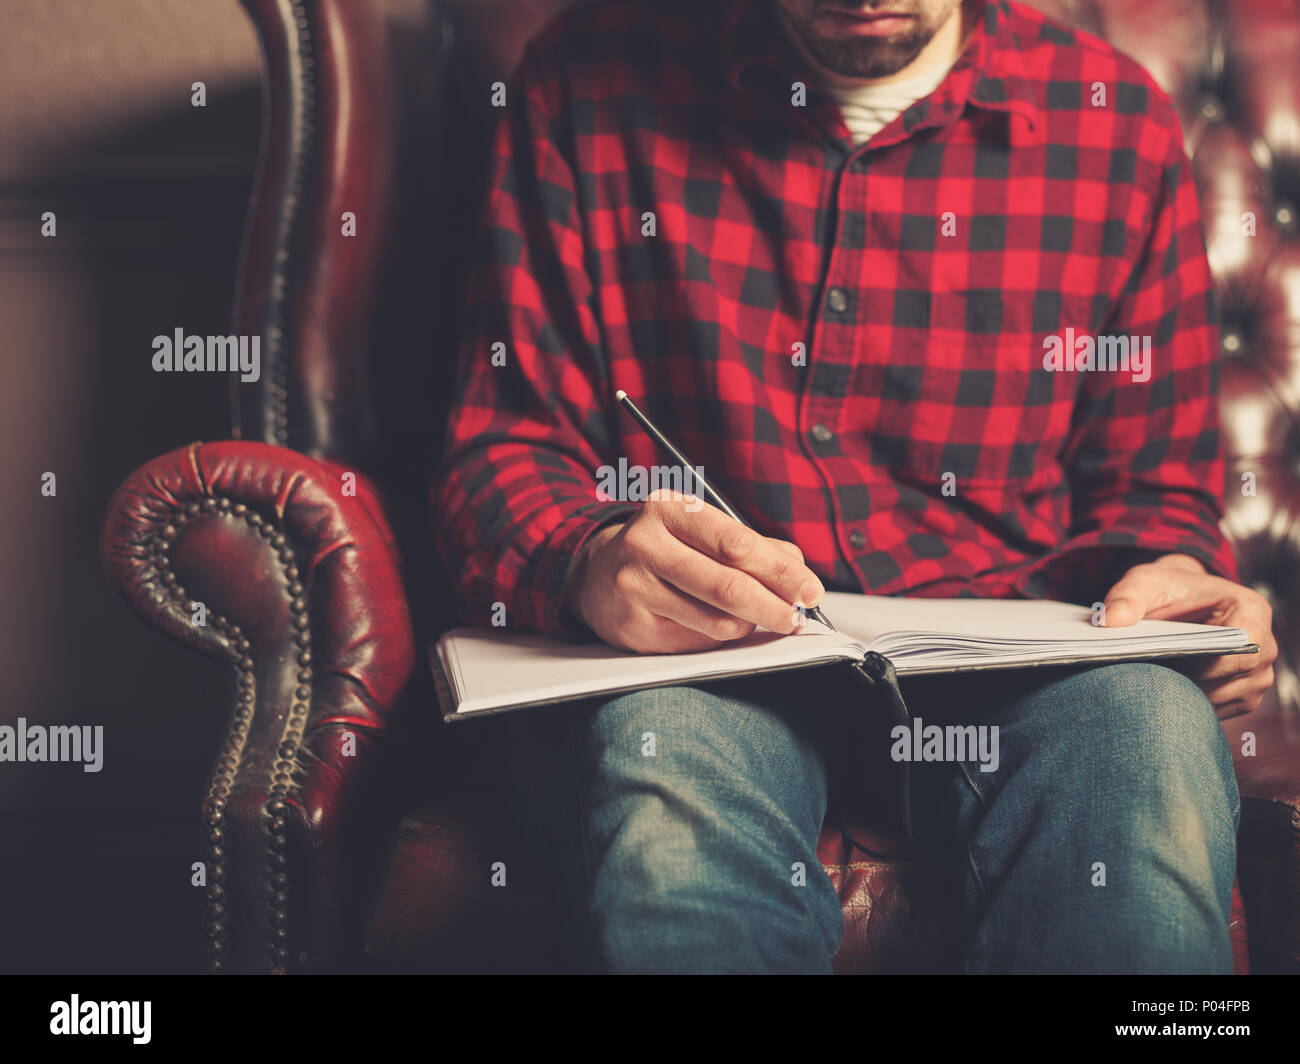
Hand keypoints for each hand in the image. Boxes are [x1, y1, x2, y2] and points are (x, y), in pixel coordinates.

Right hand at [563, 490, 825, 652]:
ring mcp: (634, 589)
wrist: (595, 573)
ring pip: (715, 622)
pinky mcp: (632, 628)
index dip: (781, 572)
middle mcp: (645, 545)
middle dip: (773, 607)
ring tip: (753, 618)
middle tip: (796, 618)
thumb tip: (798, 574)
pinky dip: (719, 639)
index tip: (810, 591)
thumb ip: (754, 546)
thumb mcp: (701, 529)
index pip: (737, 544)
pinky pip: (696, 644)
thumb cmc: (663, 548)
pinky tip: (717, 625)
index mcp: (669, 510)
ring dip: (747, 625)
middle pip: (727, 586)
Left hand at [1101, 553, 1276, 718]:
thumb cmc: (1168, 588)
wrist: (1177, 602)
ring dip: (1185, 698)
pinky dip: (1187, 707)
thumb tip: (1109, 621)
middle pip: (1232, 680)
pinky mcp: (1238, 696)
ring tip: (1147, 688)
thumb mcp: (1144, 582)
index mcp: (1252, 611)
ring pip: (1222, 700)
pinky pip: (1215, 710)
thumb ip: (1127, 597)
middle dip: (1188, 682)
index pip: (1242, 648)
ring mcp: (1254, 677)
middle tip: (1144, 682)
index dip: (1209, 663)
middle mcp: (1262, 648)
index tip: (1170, 665)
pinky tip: (1157, 697)